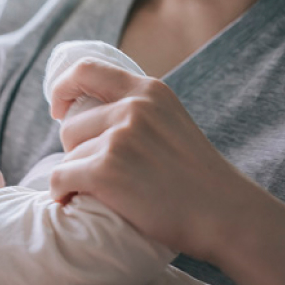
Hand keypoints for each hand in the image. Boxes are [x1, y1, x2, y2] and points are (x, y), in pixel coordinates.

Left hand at [48, 57, 269, 261]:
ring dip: (77, 176)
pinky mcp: (106, 170)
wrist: (226, 214)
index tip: (59, 110)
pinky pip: (61, 178)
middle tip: (96, 173)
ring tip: (103, 193)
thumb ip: (137, 111)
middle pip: (71, 125)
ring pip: (68, 156)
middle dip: (75, 152)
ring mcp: (119, 138)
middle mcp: (133, 108)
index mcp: (149, 91)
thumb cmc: (198, 178)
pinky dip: (61, 193)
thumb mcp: (171, 122)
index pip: (86, 69)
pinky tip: (72, 201)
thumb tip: (87, 112)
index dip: (62, 87)